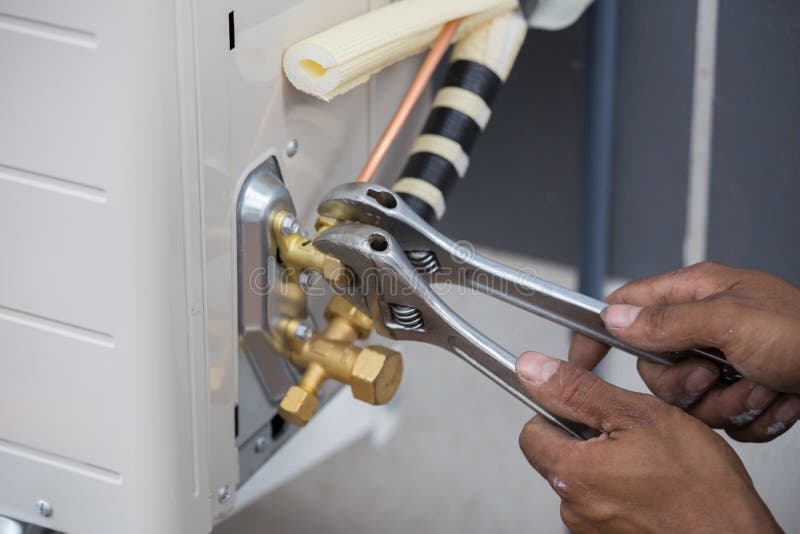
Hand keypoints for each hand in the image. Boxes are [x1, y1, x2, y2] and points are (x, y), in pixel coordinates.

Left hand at [516, 352, 780, 533]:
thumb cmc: (699, 487)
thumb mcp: (639, 415)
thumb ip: (579, 390)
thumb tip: (533, 369)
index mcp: (571, 471)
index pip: (531, 431)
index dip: (556, 410)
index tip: (585, 405)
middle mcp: (573, 505)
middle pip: (557, 454)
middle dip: (585, 436)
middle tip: (627, 430)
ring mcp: (591, 526)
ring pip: (583, 477)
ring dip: (606, 462)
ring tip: (647, 458)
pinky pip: (605, 501)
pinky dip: (622, 487)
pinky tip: (653, 482)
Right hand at [569, 262, 799, 441]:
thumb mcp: (732, 320)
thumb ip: (667, 320)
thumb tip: (616, 318)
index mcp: (696, 293)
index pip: (625, 308)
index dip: (599, 334)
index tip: (582, 361)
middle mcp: (705, 325)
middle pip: (654, 368)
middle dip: (687, 383)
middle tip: (718, 373)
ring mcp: (723, 360)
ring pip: (688, 401)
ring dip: (726, 404)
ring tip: (763, 386)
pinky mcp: (740, 390)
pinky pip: (720, 419)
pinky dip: (749, 418)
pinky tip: (776, 399)